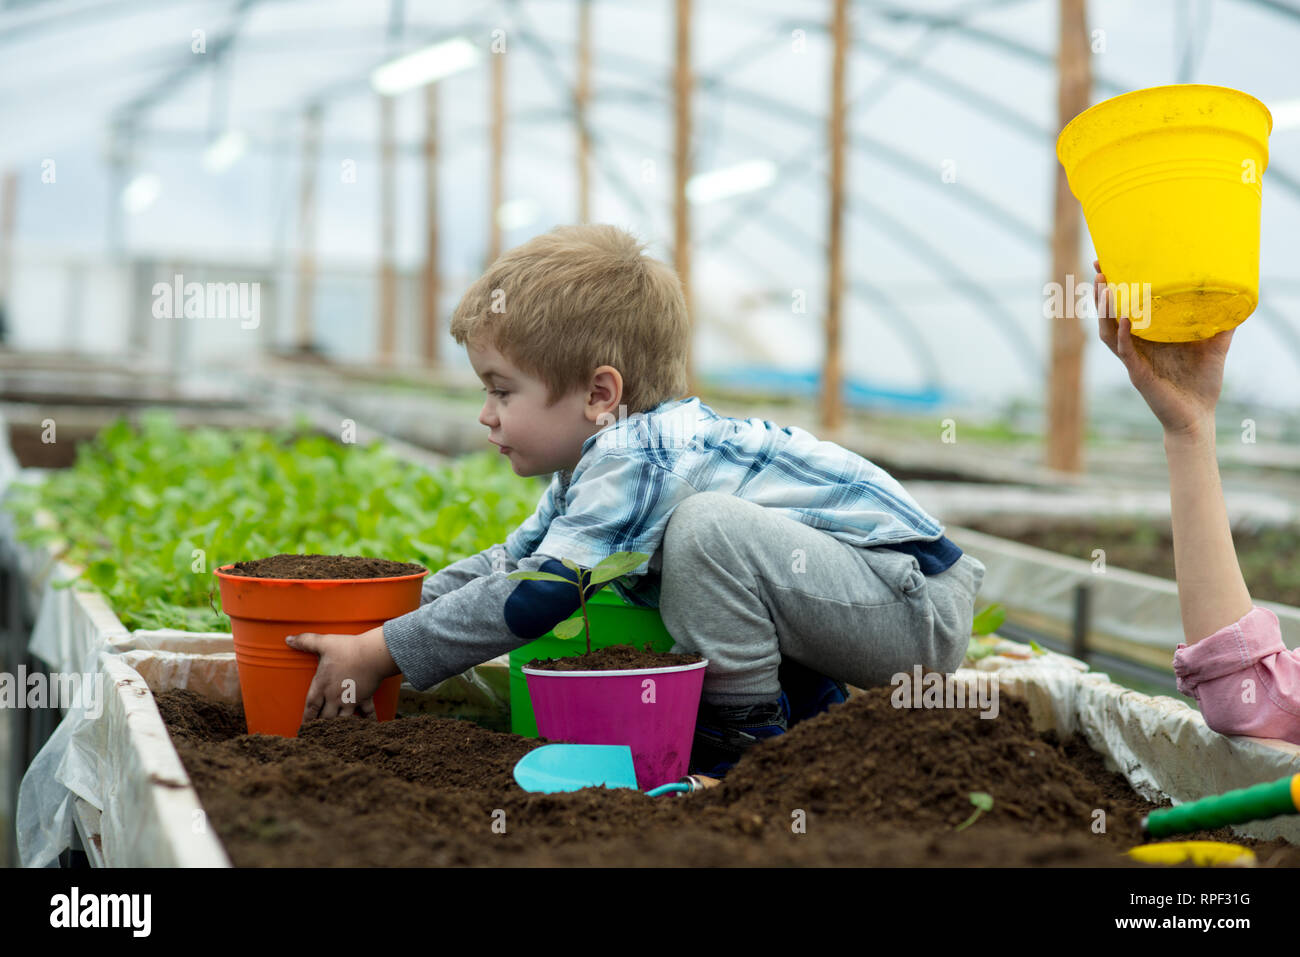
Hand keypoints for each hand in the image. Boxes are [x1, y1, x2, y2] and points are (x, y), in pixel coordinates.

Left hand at [285, 626, 398, 724]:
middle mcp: (334, 697)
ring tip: (336, 735)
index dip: (306, 719)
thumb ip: (305, 641)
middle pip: (324, 718)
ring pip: (342, 720)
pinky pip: (366, 714)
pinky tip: (367, 727)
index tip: (303, 727)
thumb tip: (288, 639)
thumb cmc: (348, 649)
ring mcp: (350, 700)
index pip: (310, 707)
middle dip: (320, 726)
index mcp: (322, 686)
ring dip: (338, 727)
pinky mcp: (365, 698)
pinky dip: (367, 721)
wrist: (373, 654)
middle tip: (317, 734)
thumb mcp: (324, 643)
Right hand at [1093, 259, 1232, 438]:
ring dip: (1104, 310)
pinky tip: (1125, 318)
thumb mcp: (1214, 347)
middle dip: (1101, 293)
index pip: (1124, 308)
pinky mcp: (1138, 374)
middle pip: (1107, 316)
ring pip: (1109, 332)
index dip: (1114, 289)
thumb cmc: (1202, 384)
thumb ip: (1221, 325)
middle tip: (1099, 268)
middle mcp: (1136, 346)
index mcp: (1149, 337)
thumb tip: (1238, 299)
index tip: (1108, 264)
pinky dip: (1123, 334)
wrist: (1198, 416)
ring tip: (1105, 287)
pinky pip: (1126, 351)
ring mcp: (1134, 360)